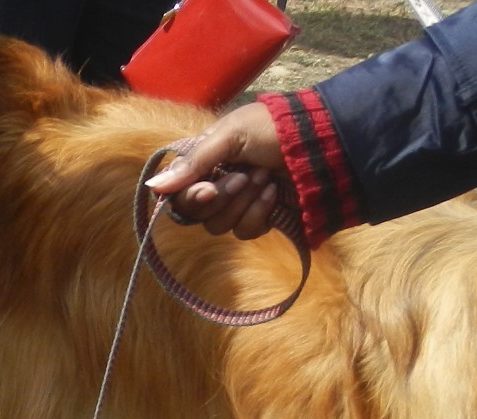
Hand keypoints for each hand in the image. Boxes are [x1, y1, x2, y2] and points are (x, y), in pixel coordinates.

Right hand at [143, 103, 290, 239]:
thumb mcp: (232, 134)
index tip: (208, 189)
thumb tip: (153, 186)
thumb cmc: (276, 128)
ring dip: (244, 202)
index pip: (178, 194)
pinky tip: (274, 193)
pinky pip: (244, 232)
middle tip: (244, 177)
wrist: (323, 142)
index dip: (189, 197)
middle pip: (195, 214)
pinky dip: (260, 213)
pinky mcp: (260, 219)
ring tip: (266, 178)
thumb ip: (193, 162)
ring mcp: (239, 204)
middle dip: (222, 198)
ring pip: (219, 226)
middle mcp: (218, 184)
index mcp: (206, 162)